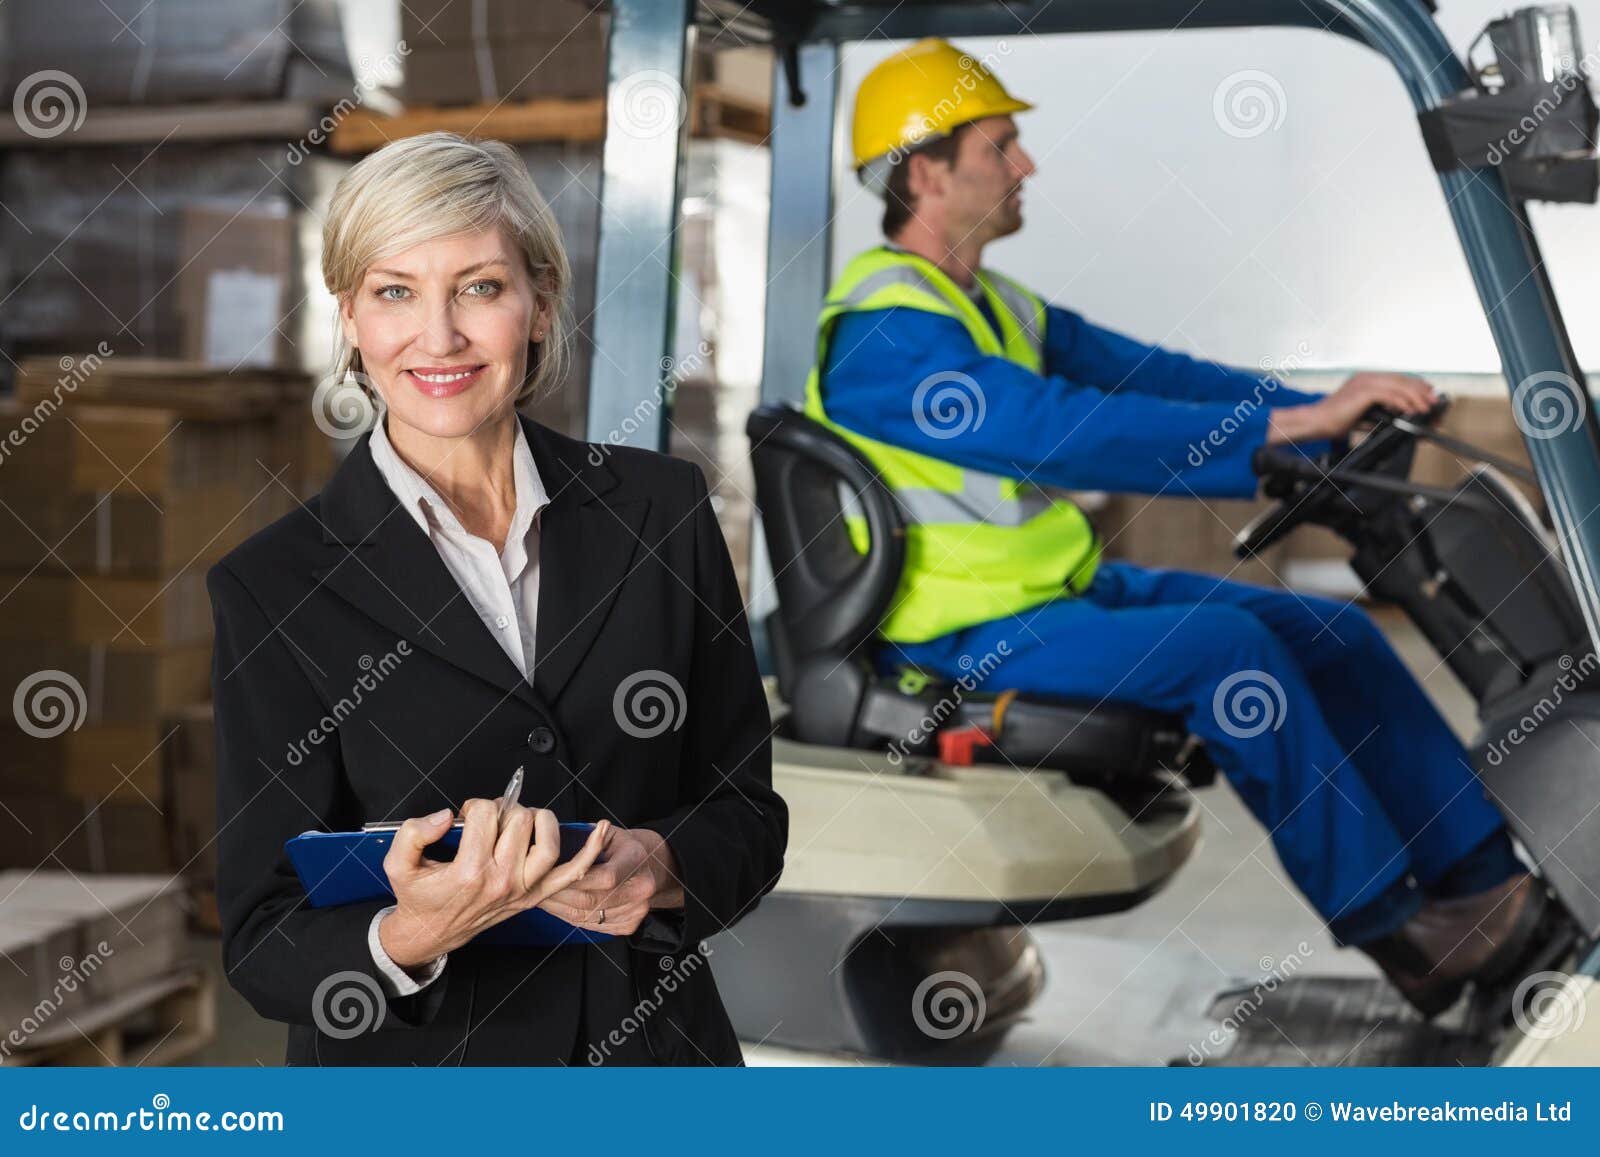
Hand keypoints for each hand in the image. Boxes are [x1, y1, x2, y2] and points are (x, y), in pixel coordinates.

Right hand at [378, 800, 609, 969]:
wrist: (432, 932)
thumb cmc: (420, 896)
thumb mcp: (399, 864)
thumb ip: (413, 833)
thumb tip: (445, 815)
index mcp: (469, 871)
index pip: (484, 814)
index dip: (473, 805)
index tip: (465, 815)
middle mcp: (501, 880)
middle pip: (518, 821)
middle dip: (502, 809)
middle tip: (489, 819)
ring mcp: (523, 889)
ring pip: (547, 840)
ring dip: (538, 819)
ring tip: (519, 819)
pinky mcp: (536, 895)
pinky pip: (573, 872)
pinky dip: (591, 851)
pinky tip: (600, 829)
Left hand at [537, 826, 683, 936]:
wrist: (648, 865)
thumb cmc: (621, 846)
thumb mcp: (609, 833)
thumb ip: (587, 839)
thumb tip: (555, 843)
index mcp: (637, 859)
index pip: (605, 877)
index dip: (573, 879)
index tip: (548, 875)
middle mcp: (641, 889)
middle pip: (592, 900)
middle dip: (559, 896)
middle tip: (535, 888)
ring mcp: (636, 910)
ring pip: (588, 916)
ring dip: (559, 909)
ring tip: (540, 897)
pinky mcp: (628, 925)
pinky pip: (591, 926)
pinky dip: (569, 918)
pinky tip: (556, 907)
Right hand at [1267, 371, 1437, 444]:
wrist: (1316, 422)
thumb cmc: (1335, 421)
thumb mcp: (1364, 416)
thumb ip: (1382, 413)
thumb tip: (1404, 419)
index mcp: (1366, 380)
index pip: (1398, 379)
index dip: (1416, 386)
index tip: (1429, 396)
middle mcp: (1367, 377)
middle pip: (1403, 380)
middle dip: (1422, 391)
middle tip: (1435, 403)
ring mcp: (1365, 382)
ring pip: (1400, 386)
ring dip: (1417, 398)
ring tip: (1427, 409)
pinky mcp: (1363, 391)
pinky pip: (1390, 395)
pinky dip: (1404, 403)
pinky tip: (1411, 411)